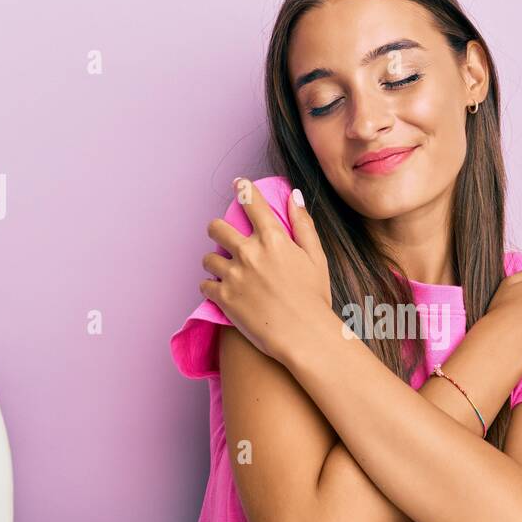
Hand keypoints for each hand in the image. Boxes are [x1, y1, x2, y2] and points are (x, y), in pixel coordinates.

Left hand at [199, 178, 332, 363]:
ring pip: (208, 258)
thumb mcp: (316, 257)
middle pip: (216, 228)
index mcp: (272, 238)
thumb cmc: (314, 298)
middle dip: (219, 230)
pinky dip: (212, 287)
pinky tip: (223, 291)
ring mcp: (233, 275)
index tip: (238, 185)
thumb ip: (303, 225)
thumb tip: (294, 196)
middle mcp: (249, 252)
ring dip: (215, 262)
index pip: (251, 201)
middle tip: (225, 239)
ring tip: (226, 271)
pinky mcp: (223, 298)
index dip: (242, 189)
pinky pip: (205, 285)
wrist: (304, 336)